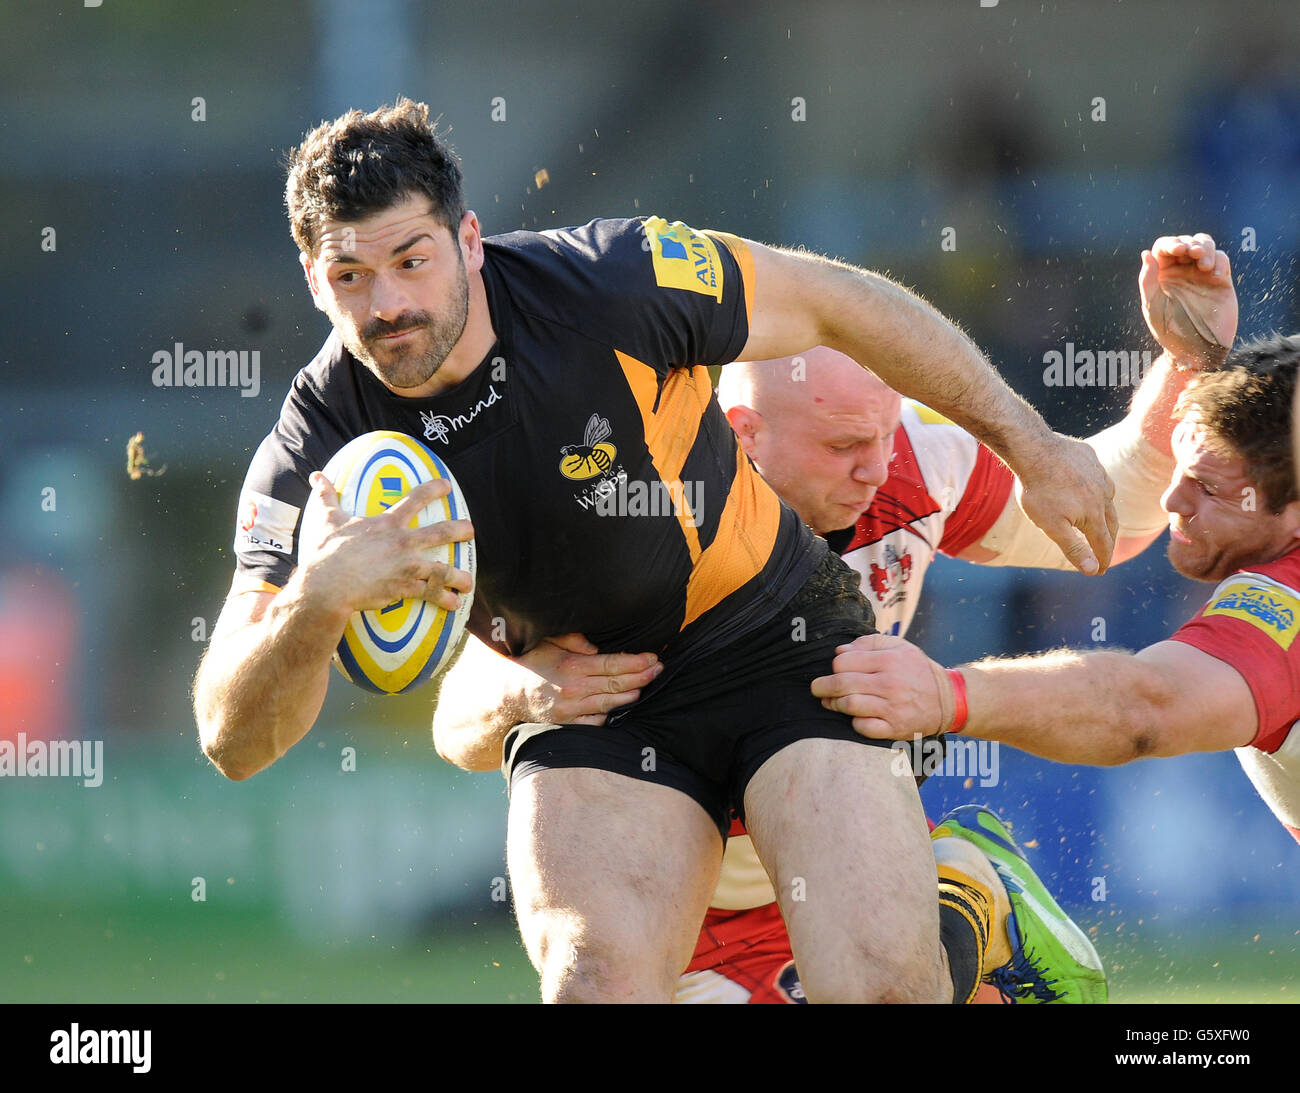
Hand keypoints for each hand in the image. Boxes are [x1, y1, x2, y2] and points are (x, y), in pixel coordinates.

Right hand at [297, 473, 474, 614]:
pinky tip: (455, 604)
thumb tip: (316, 476)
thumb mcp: (326, 519)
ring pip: (442, 569)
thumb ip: (326, 496)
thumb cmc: (325, 551)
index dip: (434, 489)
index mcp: (387, 523)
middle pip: (441, 532)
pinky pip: (431, 594)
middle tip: (471, 531)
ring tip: (469, 583)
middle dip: (460, 530)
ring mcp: (407, 566)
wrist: (327, 585)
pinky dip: (444, 599)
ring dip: (459, 576)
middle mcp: (403, 542)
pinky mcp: (405, 588)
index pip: (416, 499)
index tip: (447, 485)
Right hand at [513, 633, 662, 725]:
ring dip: (632, 695)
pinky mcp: (568, 724)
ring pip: (611, 704)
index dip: (636, 662)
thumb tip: (596, 647)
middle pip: (617, 684)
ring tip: (647, 686)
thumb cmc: (532, 663)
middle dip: (642, 676)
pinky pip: (597, 721)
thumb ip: (573, 640)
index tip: (652, 658)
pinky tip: (623, 705)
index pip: (612, 664)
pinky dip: (612, 713)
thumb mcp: (549, 642)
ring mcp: (572, 710)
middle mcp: (574, 689)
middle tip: (659, 670)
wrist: (508, 695)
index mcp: (572, 666)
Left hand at [812, 633, 947, 738]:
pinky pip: (863, 728)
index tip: (834, 670)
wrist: (947, 699)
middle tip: (817, 688)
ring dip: (834, 704)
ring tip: (830, 702)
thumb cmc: (916, 669)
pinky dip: (853, 723)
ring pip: (849, 706)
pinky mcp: (894, 728)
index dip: (834, 666)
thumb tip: (839, 651)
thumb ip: (868, 643)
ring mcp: (892, 708)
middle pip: (842, 684)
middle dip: (822, 687)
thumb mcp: (898, 646)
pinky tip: (853, 717)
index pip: (844, 663)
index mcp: (889, 660)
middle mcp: (890, 684)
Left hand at [1014, 434, 1117, 574]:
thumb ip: (1074, 548)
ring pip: (1109, 499)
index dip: (1102, 560)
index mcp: (1094, 515)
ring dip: (1107, 515)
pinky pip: (1100, 477)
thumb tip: (1093, 570)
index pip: (1103, 544)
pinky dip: (1099, 490)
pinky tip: (1092, 491)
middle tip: (1104, 553)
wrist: (1033, 449)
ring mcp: (1099, 474)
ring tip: (1102, 524)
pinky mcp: (1091, 458)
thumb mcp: (1052, 526)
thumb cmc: (1039, 490)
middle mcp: (1103, 495)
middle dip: (1108, 542)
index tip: (1100, 571)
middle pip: (1111, 524)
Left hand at [1140, 233, 1235, 363]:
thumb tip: (1146, 254)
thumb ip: (1148, 281)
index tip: (1177, 251)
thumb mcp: (1153, 308)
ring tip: (1203, 264)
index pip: (1164, 248)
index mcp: (1162, 275)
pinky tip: (1215, 274)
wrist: (1196, 351)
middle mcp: (1182, 271)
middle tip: (1193, 254)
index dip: (1171, 244)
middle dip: (1190, 243)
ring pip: (1206, 246)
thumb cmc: (1170, 332)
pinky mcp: (1221, 281)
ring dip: (1206, 247)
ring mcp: (1202, 275)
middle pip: (1187, 242)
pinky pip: (1222, 259)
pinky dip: (1219, 260)